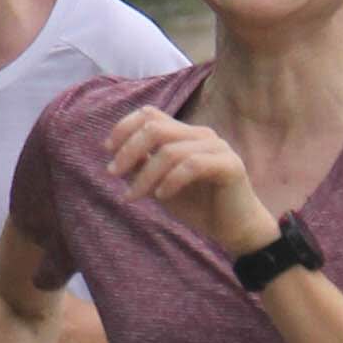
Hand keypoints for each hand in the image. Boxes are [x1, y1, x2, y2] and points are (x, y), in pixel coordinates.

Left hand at [106, 104, 278, 258]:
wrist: (234, 229)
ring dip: (145, 174)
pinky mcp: (229, 165)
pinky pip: (192, 165)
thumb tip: (116, 158)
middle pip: (155, 128)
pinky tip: (161, 196)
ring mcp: (217, 147)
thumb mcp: (160, 186)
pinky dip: (171, 181)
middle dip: (129, 150)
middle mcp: (200, 134)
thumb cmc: (199, 206)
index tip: (107, 150)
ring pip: (170, 150)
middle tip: (113, 174)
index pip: (150, 114)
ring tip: (133, 195)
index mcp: (185, 134)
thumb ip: (143, 168)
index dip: (124, 127)